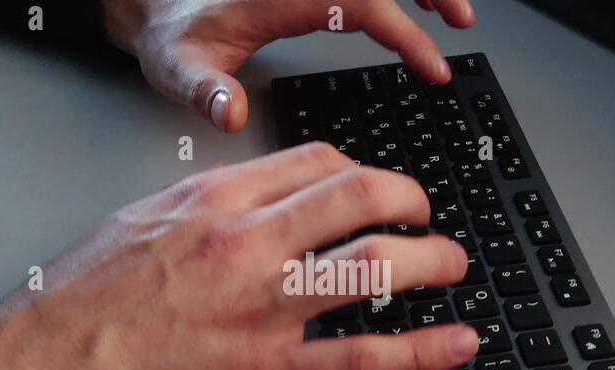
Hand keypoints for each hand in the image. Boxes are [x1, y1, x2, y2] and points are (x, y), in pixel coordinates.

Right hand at [0, 143, 478, 369]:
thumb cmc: (74, 307)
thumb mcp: (136, 226)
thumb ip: (202, 211)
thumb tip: (249, 207)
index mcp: (211, 202)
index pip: (315, 164)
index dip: (362, 172)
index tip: (377, 189)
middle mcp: (244, 242)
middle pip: (358, 196)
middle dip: (409, 199)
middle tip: (425, 216)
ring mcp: (260, 307)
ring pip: (375, 264)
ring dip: (432, 260)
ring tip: (452, 265)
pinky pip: (361, 356)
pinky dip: (422, 351)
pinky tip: (453, 344)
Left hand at [101, 0, 475, 130]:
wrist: (150, 2)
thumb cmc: (169, 33)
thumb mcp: (175, 66)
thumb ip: (201, 89)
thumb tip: (227, 112)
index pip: (358, 4)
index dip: (401, 32)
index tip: (431, 65)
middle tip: (464, 20)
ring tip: (457, 11)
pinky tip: (415, 3)